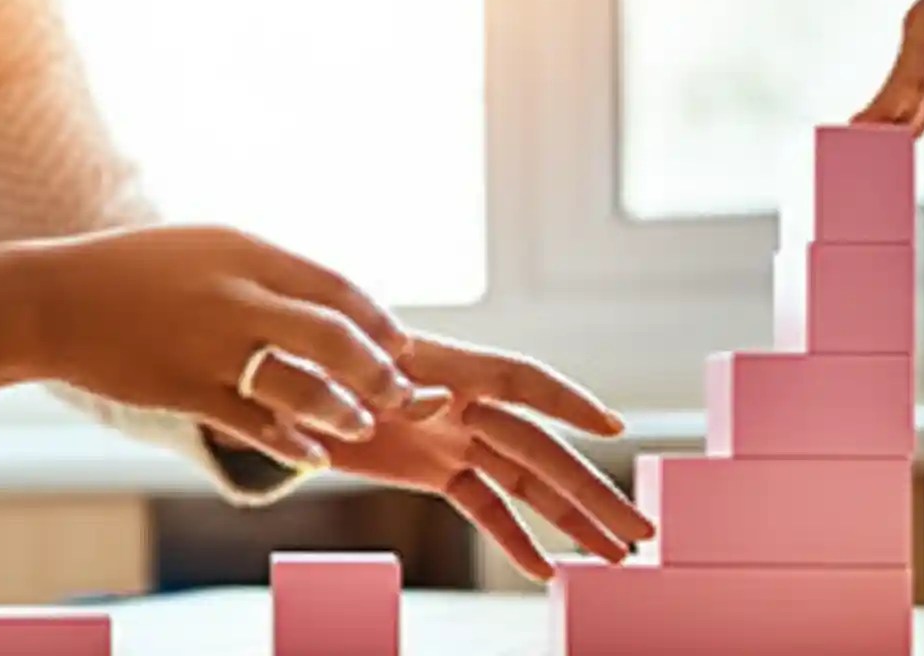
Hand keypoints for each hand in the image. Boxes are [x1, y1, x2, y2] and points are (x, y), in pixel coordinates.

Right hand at [29, 224, 422, 467]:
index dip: (378, 320)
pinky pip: (255, 424)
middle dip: (379, 369)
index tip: (400, 343)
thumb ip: (267, 272)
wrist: (54, 298)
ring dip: (343, 410)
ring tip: (362, 423)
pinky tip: (314, 455)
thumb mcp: (209, 248)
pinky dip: (291, 443)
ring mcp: (211, 346)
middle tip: (402, 390)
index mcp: (247, 251)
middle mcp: (236, 295)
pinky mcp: (185, 389)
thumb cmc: (137, 270)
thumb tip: (327, 300)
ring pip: (301, 386)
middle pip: (334, 336)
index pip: (336, 287)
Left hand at [312, 334, 654, 581]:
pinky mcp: (436, 468)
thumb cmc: (314, 354)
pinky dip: (511, 536)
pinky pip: (483, 505)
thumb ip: (389, 384)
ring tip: (614, 554)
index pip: (522, 381)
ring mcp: (456, 437)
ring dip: (570, 518)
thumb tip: (436, 403)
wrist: (283, 372)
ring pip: (526, 482)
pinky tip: (544, 569)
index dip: (567, 403)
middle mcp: (466, 403)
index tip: (612, 428)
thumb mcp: (344, 364)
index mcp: (448, 366)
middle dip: (591, 491)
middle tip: (640, 529)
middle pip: (541, 450)